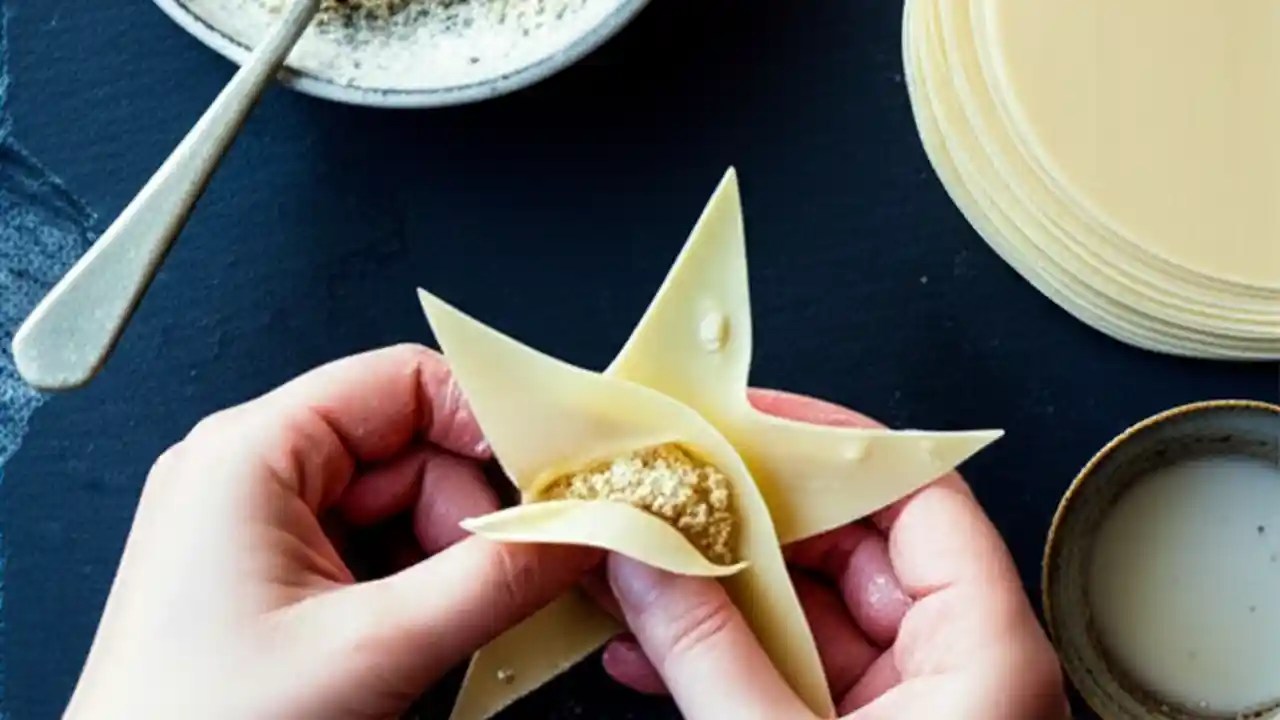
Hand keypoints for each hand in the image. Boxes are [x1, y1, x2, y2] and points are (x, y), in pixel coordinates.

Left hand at [66, 345, 600, 718]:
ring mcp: (261, 529)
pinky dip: (418, 589)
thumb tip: (584, 530)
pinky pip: (375, 554)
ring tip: (443, 632)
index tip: (553, 479)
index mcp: (252, 452)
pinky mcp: (274, 580)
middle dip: (468, 515)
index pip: (403, 382)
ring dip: (446, 562)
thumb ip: (497, 579)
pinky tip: (420, 639)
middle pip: (413, 450)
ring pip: (402, 509)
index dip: (488, 421)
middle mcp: (252, 474)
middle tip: (511, 578)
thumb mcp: (375, 649)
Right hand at [600, 390, 1068, 719]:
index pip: (921, 497)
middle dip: (749, 524)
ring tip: (645, 565)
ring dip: (722, 595)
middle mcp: (964, 668)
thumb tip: (645, 558)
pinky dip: (730, 656)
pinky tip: (652, 647)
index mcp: (987, 654)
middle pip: (854, 548)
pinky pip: (799, 673)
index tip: (754, 419)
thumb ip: (709, 650)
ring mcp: (917, 706)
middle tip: (675, 491)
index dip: (833, 447)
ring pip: (814, 614)